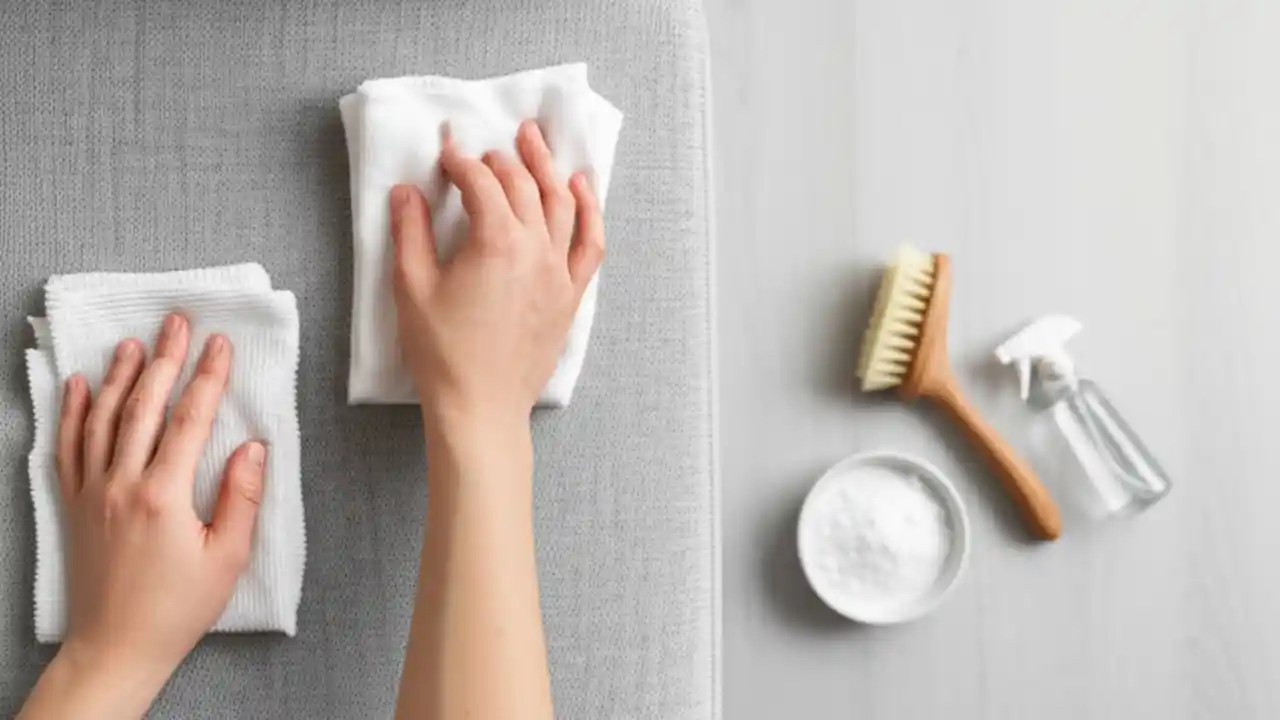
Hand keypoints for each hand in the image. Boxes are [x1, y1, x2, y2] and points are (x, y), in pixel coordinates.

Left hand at [21, 314, 265, 717]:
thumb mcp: (228, 558)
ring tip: (134, 343)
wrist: (116, 646)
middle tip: (177, 323)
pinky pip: (68, 447)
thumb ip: (241, 498)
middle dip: (163, 360)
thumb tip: (252, 447)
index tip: (220, 344)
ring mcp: (93, 492)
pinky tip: (80, 385)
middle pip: (144, 407)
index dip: (208, 378)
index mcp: (164, 497)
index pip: (190, 420)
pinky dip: (72, 412)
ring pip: (103, 419)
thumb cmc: (179, 608)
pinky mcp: (75, 505)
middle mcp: (122, 485)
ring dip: (119, 376)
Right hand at [389, 120, 604, 433]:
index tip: (446, 155)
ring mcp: (559, 272)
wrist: (481, 407)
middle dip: (505, 158)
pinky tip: (582, 189)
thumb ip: (410, 233)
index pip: (481, 183)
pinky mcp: (570, 295)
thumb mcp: (412, 288)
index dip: (462, 162)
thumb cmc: (443, 354)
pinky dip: (589, 210)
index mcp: (495, 242)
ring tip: (537, 142)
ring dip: (548, 168)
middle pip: (524, 186)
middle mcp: (535, 249)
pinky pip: (591, 243)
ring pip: (562, 205)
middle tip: (492, 143)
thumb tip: (406, 192)